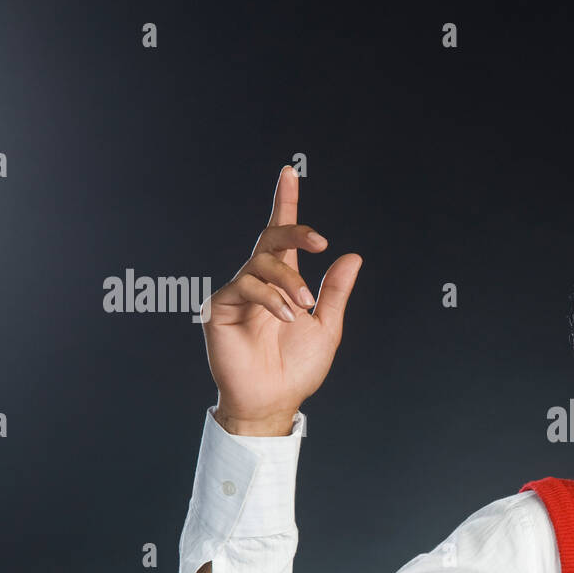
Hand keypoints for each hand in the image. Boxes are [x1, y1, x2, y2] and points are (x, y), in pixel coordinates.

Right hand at [201, 165, 361, 433]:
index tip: (290, 172)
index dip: (286, 203)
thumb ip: (335, 292)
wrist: (274, 400)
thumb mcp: (326, 327)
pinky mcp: (221, 308)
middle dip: (295, 232)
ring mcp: (238, 293)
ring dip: (289, 281)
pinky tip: (285, 316)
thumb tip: (352, 257)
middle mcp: (258, 281)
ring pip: (262, 263)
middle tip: (321, 242)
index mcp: (284, 282)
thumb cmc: (296, 369)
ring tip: (303, 307)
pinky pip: (246, 287)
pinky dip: (270, 298)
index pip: (283, 236)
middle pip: (271, 238)